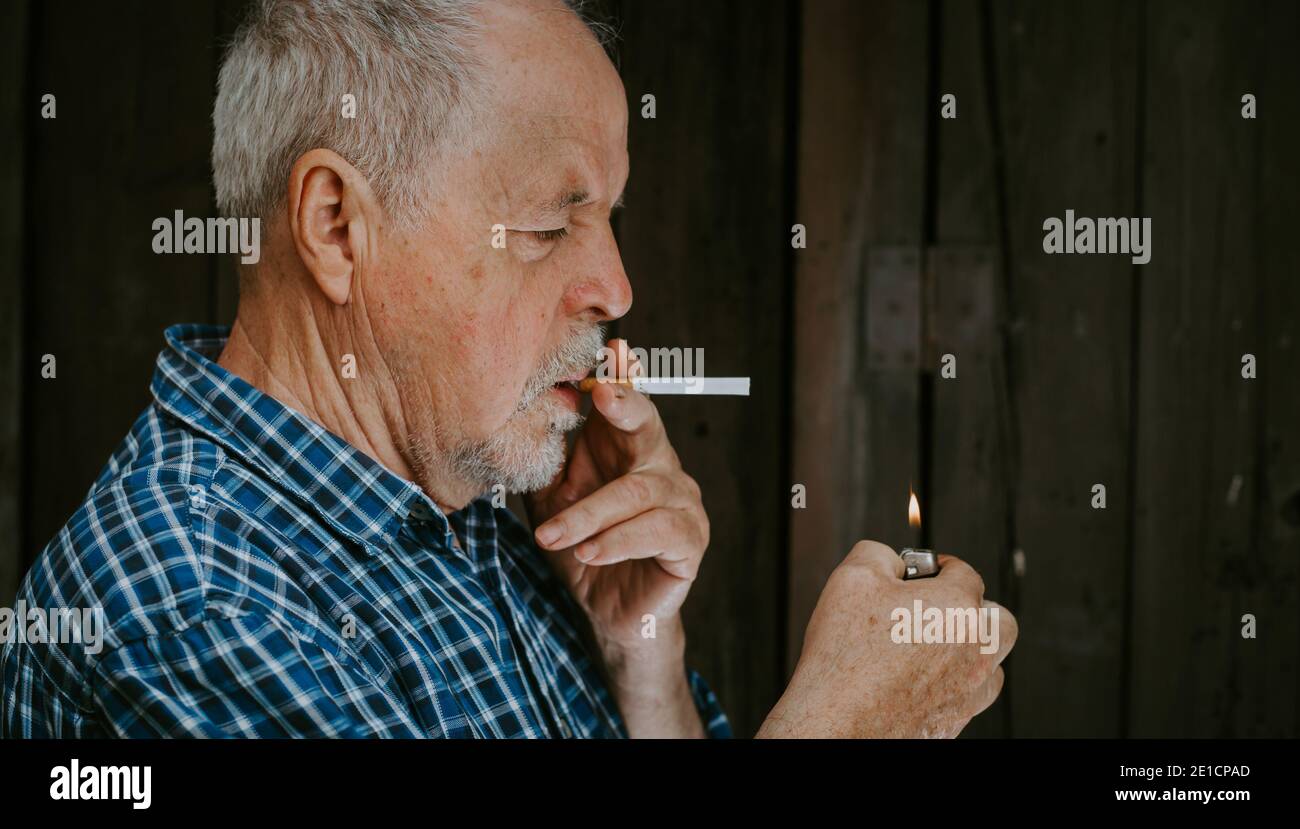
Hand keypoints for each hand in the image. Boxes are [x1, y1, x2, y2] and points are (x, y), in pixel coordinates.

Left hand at [525, 339, 708, 657]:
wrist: (607, 612)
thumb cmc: (583, 548)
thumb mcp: (554, 500)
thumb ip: (549, 459)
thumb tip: (530, 410)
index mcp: (627, 448)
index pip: (626, 403)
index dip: (620, 377)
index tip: (612, 350)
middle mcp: (661, 466)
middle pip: (648, 426)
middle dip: (625, 405)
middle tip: (601, 394)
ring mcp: (682, 502)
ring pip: (638, 492)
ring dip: (588, 515)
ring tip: (551, 537)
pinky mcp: (690, 541)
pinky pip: (656, 531)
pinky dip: (616, 541)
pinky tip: (588, 554)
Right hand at [757, 541, 1015, 737]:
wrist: (838, 722)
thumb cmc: (845, 653)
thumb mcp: (852, 577)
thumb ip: (878, 553)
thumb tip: (891, 559)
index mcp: (958, 607)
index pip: (964, 571)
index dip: (937, 566)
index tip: (918, 573)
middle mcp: (975, 649)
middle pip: (999, 618)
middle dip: (974, 606)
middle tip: (936, 607)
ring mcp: (970, 690)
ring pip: (992, 661)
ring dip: (970, 647)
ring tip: (929, 644)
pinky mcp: (956, 721)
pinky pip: (971, 695)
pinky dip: (954, 682)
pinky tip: (919, 677)